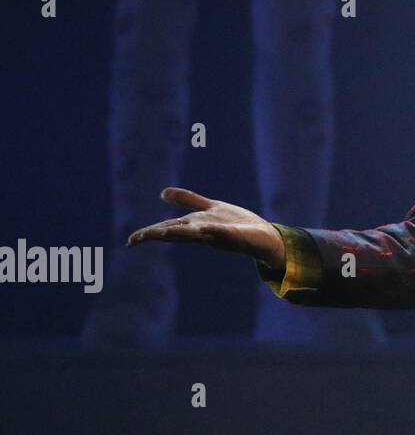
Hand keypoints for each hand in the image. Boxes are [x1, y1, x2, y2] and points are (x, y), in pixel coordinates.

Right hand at [127, 187, 285, 271]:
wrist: (264, 236)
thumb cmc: (235, 224)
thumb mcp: (209, 207)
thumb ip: (188, 200)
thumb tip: (163, 193)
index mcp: (196, 226)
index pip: (168, 229)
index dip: (149, 234)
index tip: (130, 241)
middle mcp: (204, 232)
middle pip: (177, 233)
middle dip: (158, 235)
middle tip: (137, 240)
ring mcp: (220, 235)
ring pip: (198, 235)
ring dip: (182, 234)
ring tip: (165, 233)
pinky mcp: (238, 235)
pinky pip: (225, 233)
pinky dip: (215, 231)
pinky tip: (205, 228)